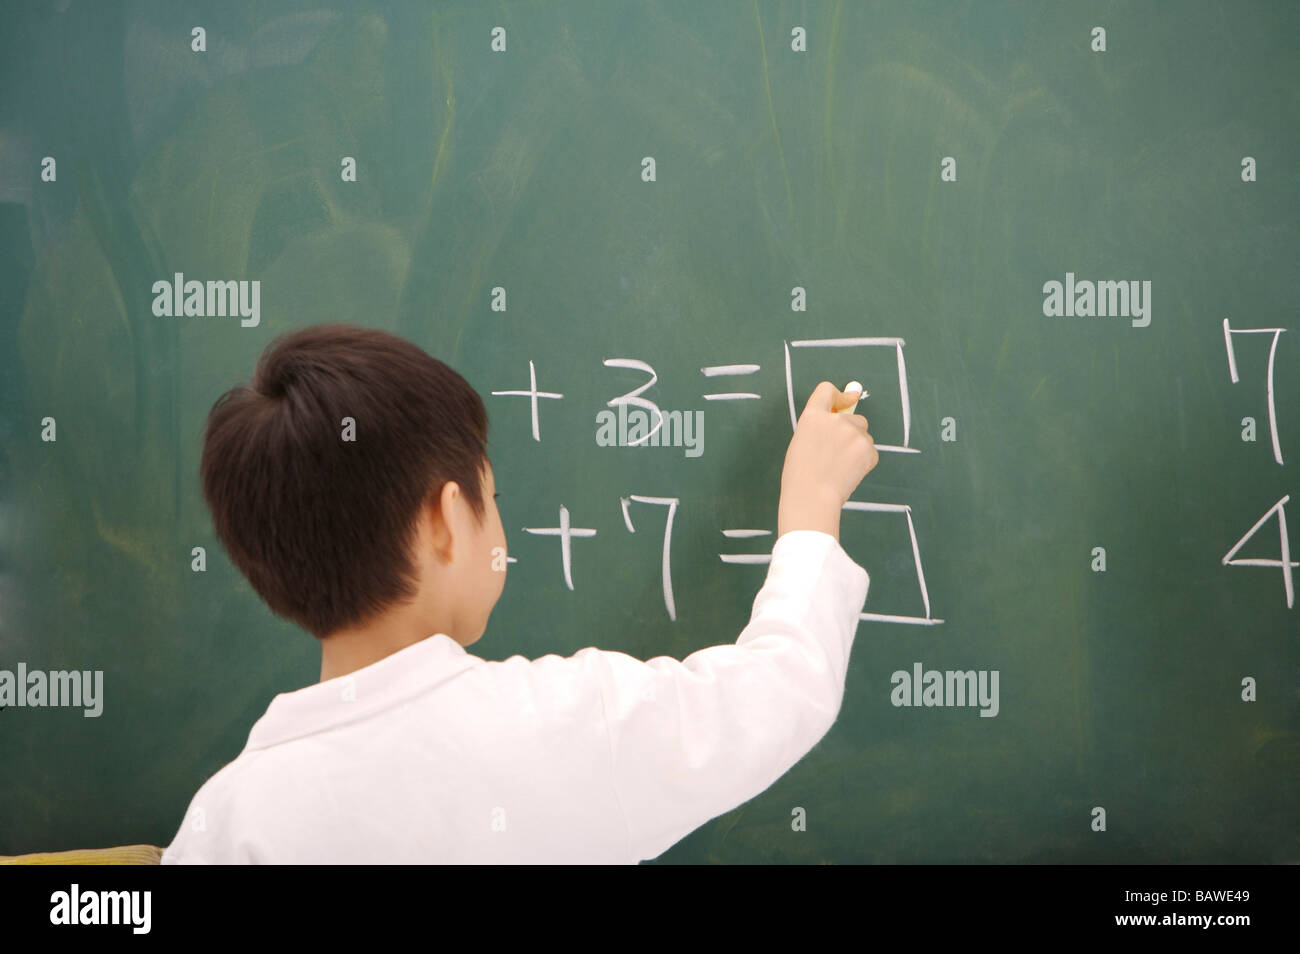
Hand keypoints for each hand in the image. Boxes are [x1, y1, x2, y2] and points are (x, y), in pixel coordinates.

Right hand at [776, 381, 878, 539]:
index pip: (827, 391)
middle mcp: (835, 420)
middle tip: (837, 455)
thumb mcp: (802, 443)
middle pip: (854, 418)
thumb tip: (845, 414)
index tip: (849, 399)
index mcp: (812, 416)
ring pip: (863, 436)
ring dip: (856, 447)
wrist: (812, 497)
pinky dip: (863, 462)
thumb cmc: (801, 476)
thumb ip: (820, 427)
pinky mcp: (868, 448)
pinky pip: (871, 452)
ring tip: (839, 468)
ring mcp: (854, 433)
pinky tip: (848, 474)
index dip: (839, 396)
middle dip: (851, 432)